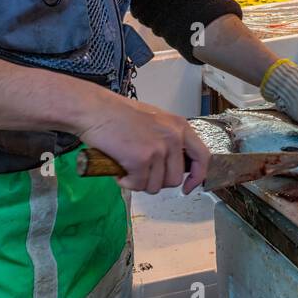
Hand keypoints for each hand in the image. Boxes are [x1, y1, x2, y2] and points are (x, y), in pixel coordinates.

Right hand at [76, 95, 209, 194]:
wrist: (94, 110)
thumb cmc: (118, 114)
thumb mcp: (155, 121)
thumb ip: (168, 139)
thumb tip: (173, 164)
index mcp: (180, 127)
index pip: (202, 157)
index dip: (197, 176)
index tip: (188, 187)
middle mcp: (174, 138)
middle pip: (175, 178)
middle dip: (157, 182)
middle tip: (140, 173)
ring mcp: (158, 149)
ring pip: (156, 185)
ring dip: (140, 183)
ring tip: (127, 169)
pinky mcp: (141, 159)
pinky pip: (138, 184)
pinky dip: (127, 183)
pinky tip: (119, 171)